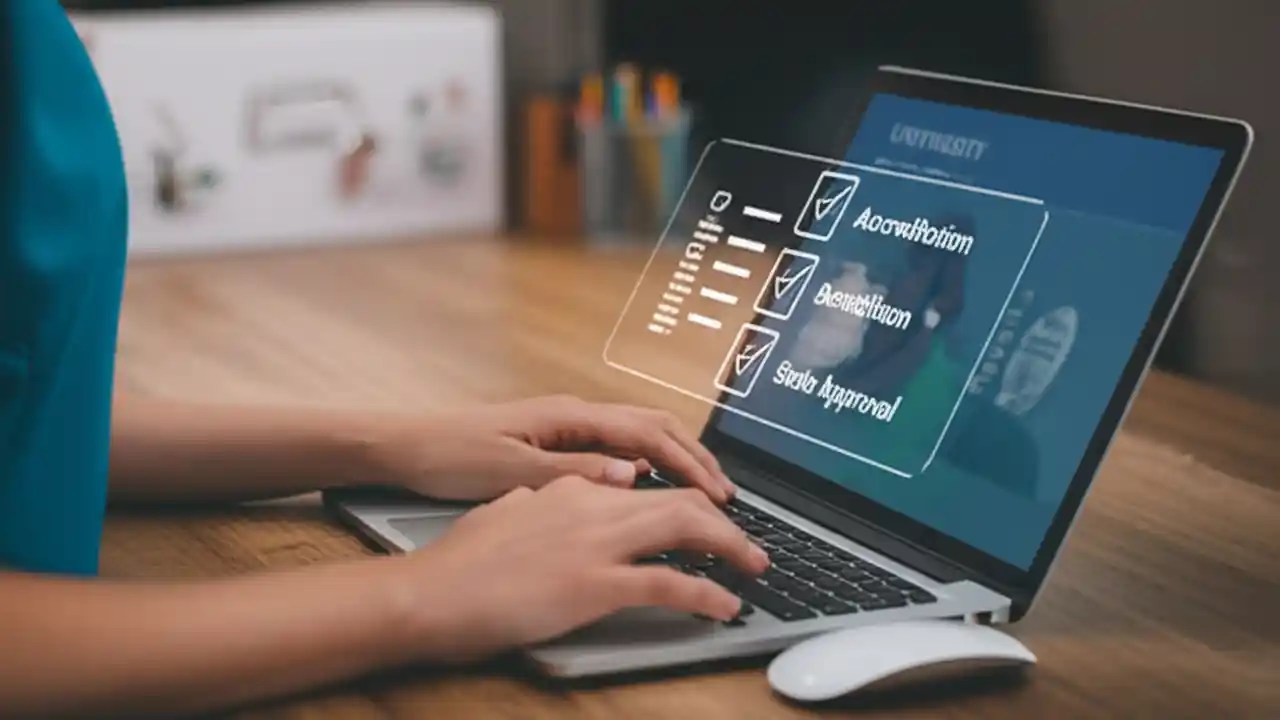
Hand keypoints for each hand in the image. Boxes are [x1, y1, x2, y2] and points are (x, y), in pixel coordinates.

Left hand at [358, 396, 734, 501]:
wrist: (405, 446)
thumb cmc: (452, 455)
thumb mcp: (515, 470)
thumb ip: (576, 470)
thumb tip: (632, 472)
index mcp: (569, 415)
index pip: (648, 434)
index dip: (689, 463)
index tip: (718, 493)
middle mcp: (573, 412)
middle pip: (652, 425)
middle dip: (694, 456)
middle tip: (726, 491)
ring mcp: (565, 424)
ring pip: (637, 433)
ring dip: (673, 457)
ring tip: (701, 487)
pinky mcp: (553, 439)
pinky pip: (614, 445)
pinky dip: (645, 461)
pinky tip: (649, 484)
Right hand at [386, 476, 768, 662]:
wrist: (430, 592)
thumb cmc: (459, 562)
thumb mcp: (503, 512)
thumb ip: (535, 502)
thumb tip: (544, 500)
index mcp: (572, 489)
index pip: (646, 487)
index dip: (686, 503)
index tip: (706, 520)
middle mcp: (592, 505)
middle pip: (679, 500)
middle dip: (723, 522)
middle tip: (747, 545)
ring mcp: (595, 543)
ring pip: (686, 529)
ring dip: (730, 548)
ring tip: (753, 567)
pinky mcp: (594, 584)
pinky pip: (669, 584)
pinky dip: (706, 594)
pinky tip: (724, 606)